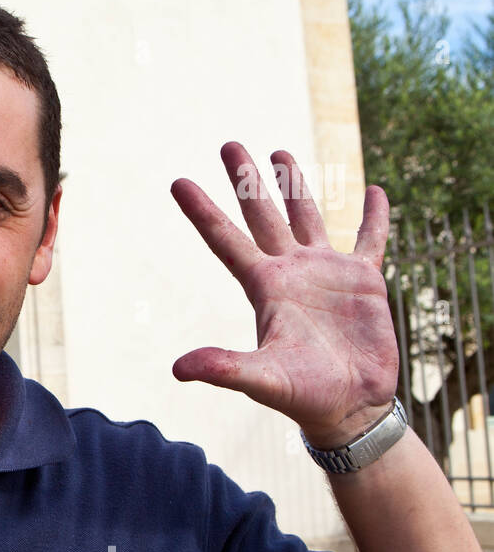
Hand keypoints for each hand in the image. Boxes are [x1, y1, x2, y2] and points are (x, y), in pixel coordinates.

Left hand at [169, 142, 397, 447]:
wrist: (351, 406)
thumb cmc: (304, 395)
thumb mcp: (261, 379)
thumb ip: (223, 368)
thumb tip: (178, 369)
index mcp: (264, 287)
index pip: (225, 240)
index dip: (202, 211)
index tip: (178, 182)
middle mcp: (290, 272)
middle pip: (261, 214)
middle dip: (245, 180)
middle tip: (228, 145)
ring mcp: (326, 273)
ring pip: (306, 216)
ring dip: (294, 185)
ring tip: (279, 153)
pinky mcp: (364, 281)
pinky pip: (370, 239)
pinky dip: (373, 216)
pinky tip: (374, 190)